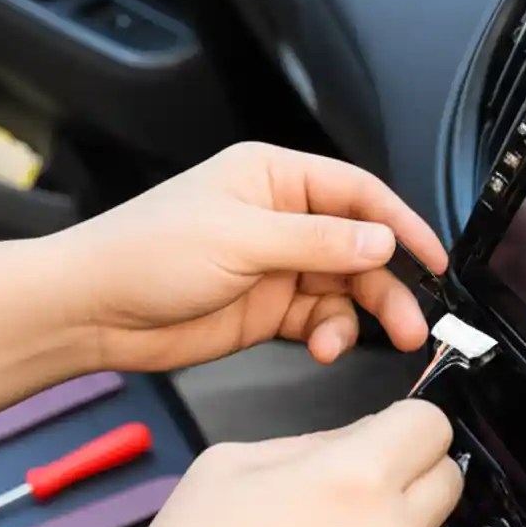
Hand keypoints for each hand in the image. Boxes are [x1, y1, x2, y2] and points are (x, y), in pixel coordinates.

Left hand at [48, 143, 447, 370]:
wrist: (92, 311)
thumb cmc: (145, 253)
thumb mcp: (240, 239)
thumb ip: (317, 242)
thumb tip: (381, 241)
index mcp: (274, 179)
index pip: (357, 194)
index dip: (400, 223)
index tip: (432, 257)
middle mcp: (280, 219)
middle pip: (358, 248)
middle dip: (387, 285)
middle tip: (411, 322)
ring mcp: (275, 266)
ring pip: (343, 289)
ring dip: (360, 317)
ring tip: (370, 344)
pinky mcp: (267, 309)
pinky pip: (318, 320)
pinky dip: (328, 335)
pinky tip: (321, 347)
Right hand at [74, 400, 462, 526]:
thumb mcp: (236, 461)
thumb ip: (316, 441)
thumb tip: (361, 436)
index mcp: (355, 481)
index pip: (431, 422)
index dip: (405, 417)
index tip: (385, 424)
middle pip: (449, 474)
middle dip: (413, 462)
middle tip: (362, 469)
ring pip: (429, 526)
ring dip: (398, 514)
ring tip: (328, 524)